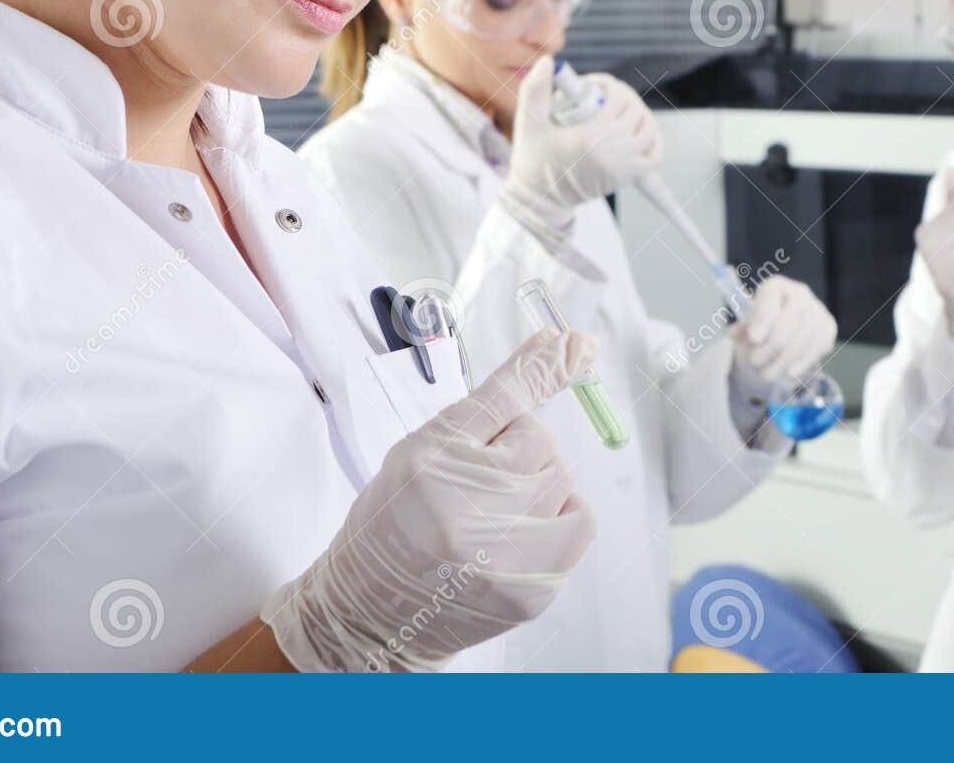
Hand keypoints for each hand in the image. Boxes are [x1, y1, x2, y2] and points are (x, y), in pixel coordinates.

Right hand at [263, 329, 597, 671]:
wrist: (372, 612)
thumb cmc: (394, 523)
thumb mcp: (420, 451)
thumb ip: (485, 408)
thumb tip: (552, 348)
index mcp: (430, 461)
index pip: (501, 397)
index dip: (541, 365)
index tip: (575, 341)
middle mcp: (467, 505)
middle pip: (538, 437)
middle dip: (517, 449)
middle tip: (478, 482)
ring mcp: (503, 552)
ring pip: (560, 475)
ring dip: (537, 484)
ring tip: (493, 514)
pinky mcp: (533, 587)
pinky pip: (580, 519)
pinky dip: (560, 517)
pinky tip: (522, 532)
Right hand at [502, 56, 661, 229]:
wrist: (540, 198)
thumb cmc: (532, 158)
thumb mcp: (528, 122)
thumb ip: (535, 89)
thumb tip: (550, 61)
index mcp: (589, 138)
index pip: (617, 99)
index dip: (607, 84)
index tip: (594, 85)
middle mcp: (611, 154)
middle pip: (635, 111)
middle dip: (623, 96)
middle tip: (605, 94)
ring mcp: (622, 168)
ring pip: (648, 129)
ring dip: (638, 113)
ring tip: (620, 109)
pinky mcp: (627, 178)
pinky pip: (654, 154)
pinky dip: (652, 139)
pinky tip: (637, 129)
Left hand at [731, 276, 837, 385]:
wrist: (784, 327)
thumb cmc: (763, 324)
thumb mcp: (748, 324)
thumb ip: (742, 328)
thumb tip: (735, 334)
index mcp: (775, 286)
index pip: (771, 297)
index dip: (763, 318)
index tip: (753, 339)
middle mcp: (799, 293)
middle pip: (792, 318)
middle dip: (773, 343)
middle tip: (755, 361)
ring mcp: (817, 309)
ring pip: (805, 335)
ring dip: (785, 358)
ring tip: (767, 374)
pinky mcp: (828, 326)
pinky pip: (819, 345)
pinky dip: (803, 362)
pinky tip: (788, 373)